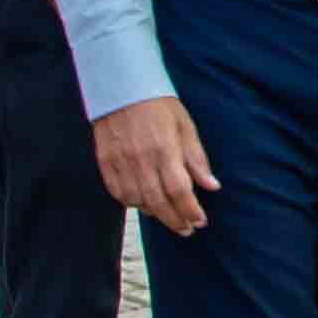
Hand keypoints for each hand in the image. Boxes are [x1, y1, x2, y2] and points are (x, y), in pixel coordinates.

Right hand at [93, 95, 216, 234]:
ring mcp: (120, 162)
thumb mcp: (185, 127)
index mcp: (165, 150)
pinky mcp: (105, 161)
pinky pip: (118, 192)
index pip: (179, 191)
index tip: (200, 222)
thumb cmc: (158, 105)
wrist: (121, 87)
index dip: (190, 211)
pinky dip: (132, 203)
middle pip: (158, 202)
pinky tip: (144, 204)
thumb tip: (212, 186)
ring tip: (168, 217)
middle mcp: (141, 159)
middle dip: (175, 220)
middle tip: (187, 230)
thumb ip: (197, 159)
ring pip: (137, 201)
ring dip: (154, 214)